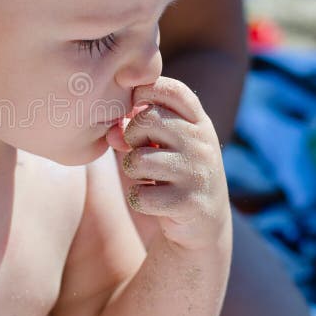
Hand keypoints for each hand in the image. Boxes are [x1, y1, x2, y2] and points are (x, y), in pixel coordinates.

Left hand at [106, 77, 229, 250]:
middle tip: (140, 151)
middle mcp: (202, 142)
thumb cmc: (172, 174)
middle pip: (148, 119)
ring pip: (139, 160)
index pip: (171, 89)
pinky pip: (140, 194)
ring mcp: (198, 172)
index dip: (144, 93)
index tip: (135, 111)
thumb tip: (112, 132)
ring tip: (147, 178)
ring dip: (133, 171)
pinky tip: (153, 201)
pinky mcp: (189, 203)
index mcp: (198, 121)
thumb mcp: (159, 145)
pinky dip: (138, 199)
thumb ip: (134, 128)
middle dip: (132, 137)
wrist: (203, 226)